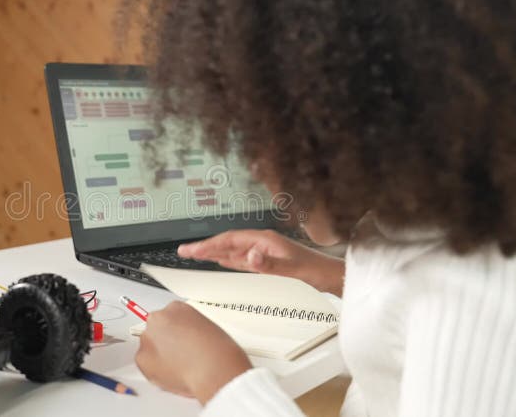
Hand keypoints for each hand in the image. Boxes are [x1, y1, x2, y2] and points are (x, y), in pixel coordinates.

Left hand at [135, 301, 251, 403]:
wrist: (213, 367)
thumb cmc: (217, 350)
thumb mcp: (206, 327)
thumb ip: (188, 329)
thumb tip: (185, 340)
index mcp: (175, 308)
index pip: (168, 318)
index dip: (175, 333)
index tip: (180, 341)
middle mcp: (158, 319)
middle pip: (155, 331)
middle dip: (165, 343)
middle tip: (180, 356)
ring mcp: (147, 337)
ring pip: (149, 348)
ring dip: (159, 356)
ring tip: (180, 367)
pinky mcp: (141, 357)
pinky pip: (145, 365)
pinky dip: (155, 371)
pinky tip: (172, 374)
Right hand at [177, 229, 344, 294]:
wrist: (333, 276)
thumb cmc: (317, 270)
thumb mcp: (293, 269)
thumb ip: (270, 263)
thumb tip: (249, 257)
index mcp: (264, 240)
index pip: (229, 240)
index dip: (208, 244)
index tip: (191, 250)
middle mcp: (262, 242)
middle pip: (227, 242)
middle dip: (204, 246)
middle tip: (183, 251)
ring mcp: (264, 251)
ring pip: (231, 250)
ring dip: (212, 251)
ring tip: (194, 254)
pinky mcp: (267, 260)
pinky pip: (241, 258)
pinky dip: (227, 258)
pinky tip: (221, 260)